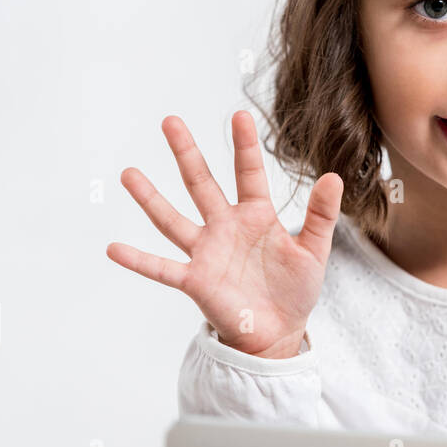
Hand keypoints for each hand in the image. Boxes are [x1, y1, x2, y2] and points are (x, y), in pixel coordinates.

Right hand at [106, 111, 343, 357]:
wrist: (280, 332)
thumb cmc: (294, 289)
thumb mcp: (314, 250)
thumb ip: (322, 214)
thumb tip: (334, 176)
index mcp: (256, 216)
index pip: (249, 173)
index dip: (244, 146)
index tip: (239, 115)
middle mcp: (226, 227)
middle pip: (202, 183)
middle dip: (187, 153)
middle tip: (170, 121)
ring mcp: (207, 252)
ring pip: (173, 219)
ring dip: (150, 198)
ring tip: (129, 174)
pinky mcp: (195, 280)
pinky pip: (161, 268)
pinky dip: (137, 260)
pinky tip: (113, 248)